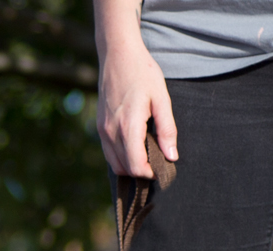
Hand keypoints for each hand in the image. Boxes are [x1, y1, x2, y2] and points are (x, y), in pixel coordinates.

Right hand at [94, 0, 177, 177]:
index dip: (150, 173)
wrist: (117, 55)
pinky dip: (121, 157)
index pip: (136, 166)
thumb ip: (167, 129)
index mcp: (128, 126)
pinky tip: (134, 147)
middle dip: (141, 171)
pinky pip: (109, 153)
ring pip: (115, 165)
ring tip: (146, 155)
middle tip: (157, 162)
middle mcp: (111, 132)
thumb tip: (172, 156)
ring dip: (130, 166)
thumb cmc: (143, 73)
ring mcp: (103, 131)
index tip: (161, 167)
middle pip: (125, 169)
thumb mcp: (161, 98)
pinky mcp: (100, 127)